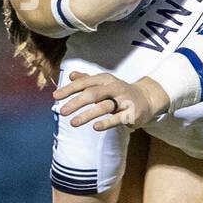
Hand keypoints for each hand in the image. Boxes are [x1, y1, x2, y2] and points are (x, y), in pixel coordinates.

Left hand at [54, 71, 169, 130]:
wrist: (147, 98)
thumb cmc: (120, 92)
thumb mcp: (104, 83)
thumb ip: (87, 79)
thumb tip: (71, 75)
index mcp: (106, 79)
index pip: (85, 83)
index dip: (69, 89)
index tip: (56, 97)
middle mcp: (114, 87)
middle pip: (93, 93)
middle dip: (76, 102)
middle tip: (62, 112)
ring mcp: (123, 100)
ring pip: (103, 106)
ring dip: (87, 115)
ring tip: (73, 123)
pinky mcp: (131, 114)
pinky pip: (117, 118)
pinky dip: (106, 122)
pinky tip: (95, 127)